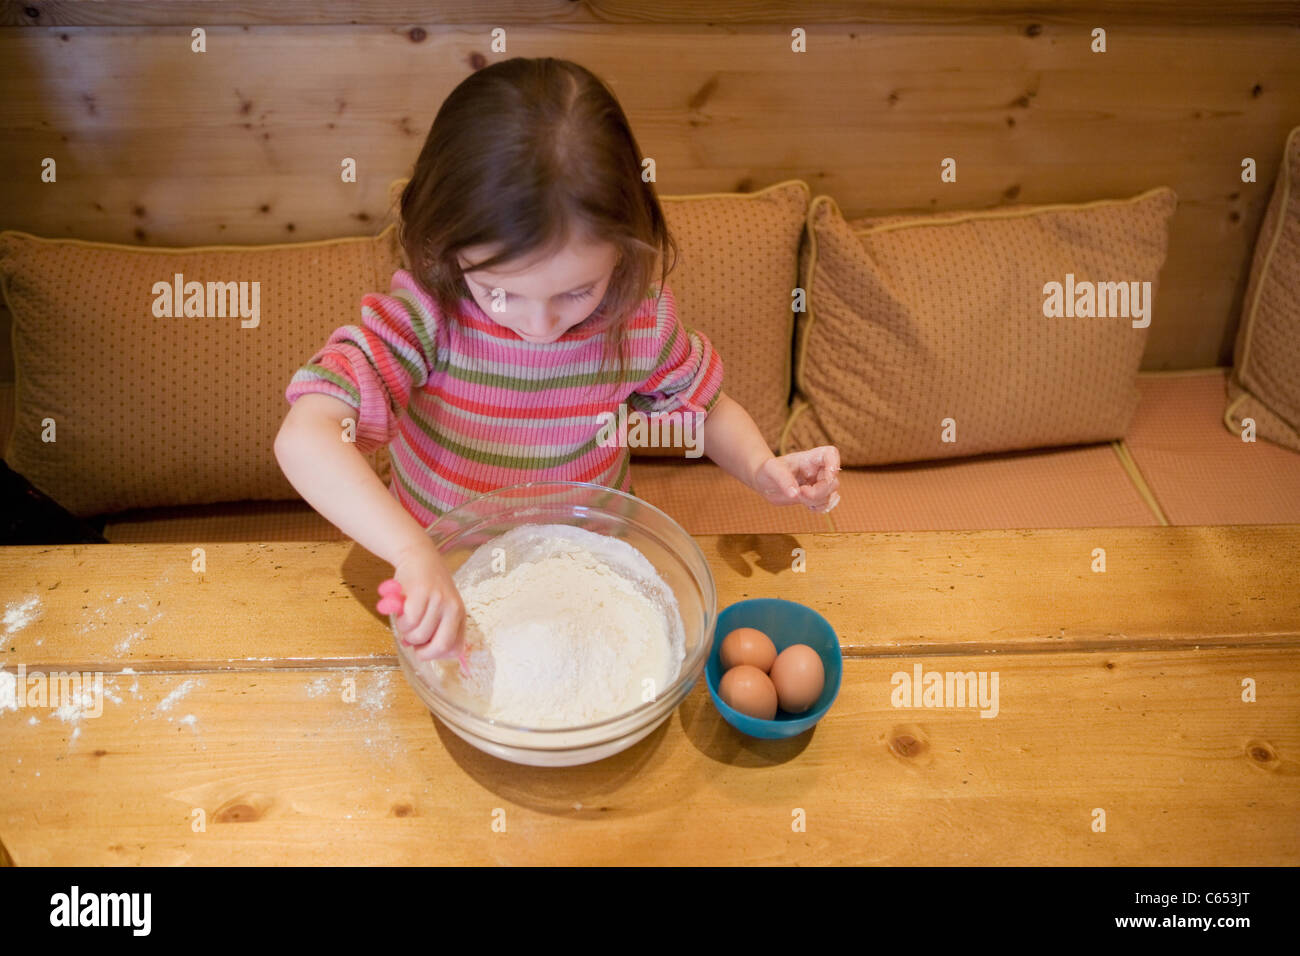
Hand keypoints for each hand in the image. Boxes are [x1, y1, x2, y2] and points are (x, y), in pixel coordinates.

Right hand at [376, 542, 465, 661]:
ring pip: (420, 635)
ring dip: (407, 633)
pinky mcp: (422, 593)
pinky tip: (402, 612)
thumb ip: (434, 629)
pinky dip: (401, 622)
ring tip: (406, 619)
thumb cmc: (426, 585)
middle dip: (422, 651)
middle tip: (411, 640)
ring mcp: (439, 600)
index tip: (422, 649)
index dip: (435, 655)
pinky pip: (410, 621)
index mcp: (460, 615)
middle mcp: (454, 608)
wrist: (418, 555)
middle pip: (440, 646)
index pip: (455, 649)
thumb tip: (418, 650)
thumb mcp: (438, 608)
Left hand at [752, 446, 841, 511]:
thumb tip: (796, 493)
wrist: (764, 481)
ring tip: (798, 496)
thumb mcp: (771, 470)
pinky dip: (819, 508)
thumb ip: (783, 479)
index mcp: (810, 458)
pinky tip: (806, 505)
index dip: (834, 464)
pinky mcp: (815, 497)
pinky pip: (826, 505)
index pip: (831, 454)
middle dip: (818, 492)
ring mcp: (818, 484)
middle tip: (800, 493)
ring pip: (830, 495)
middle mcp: (818, 470)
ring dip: (816, 501)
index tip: (827, 477)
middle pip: (833, 481)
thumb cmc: (767, 470)